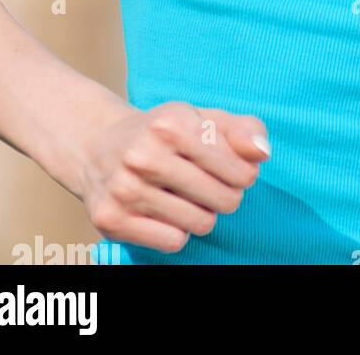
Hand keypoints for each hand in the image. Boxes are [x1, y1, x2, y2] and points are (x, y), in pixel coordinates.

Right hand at [75, 100, 270, 253]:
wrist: (97, 147)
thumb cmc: (163, 133)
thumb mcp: (203, 118)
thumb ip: (243, 129)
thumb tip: (262, 153)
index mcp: (172, 122)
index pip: (238, 167)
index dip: (245, 174)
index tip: (236, 170)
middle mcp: (144, 154)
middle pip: (224, 198)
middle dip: (227, 196)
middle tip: (211, 186)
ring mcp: (125, 189)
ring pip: (201, 223)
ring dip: (202, 214)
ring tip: (188, 198)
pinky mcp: (111, 220)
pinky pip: (173, 242)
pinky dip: (177, 231)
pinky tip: (165, 212)